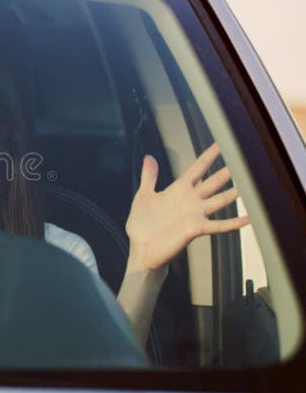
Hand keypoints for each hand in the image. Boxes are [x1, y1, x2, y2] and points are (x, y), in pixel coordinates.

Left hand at [125, 142, 249, 272]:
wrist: (141, 249)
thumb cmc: (142, 225)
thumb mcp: (144, 196)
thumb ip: (149, 177)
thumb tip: (149, 157)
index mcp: (178, 190)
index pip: (198, 168)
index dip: (209, 156)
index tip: (220, 144)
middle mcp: (191, 200)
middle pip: (214, 182)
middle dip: (228, 171)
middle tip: (243, 160)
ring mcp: (195, 214)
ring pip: (220, 200)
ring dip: (234, 193)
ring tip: (250, 185)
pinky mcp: (195, 229)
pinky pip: (218, 225)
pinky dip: (233, 222)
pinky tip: (248, 219)